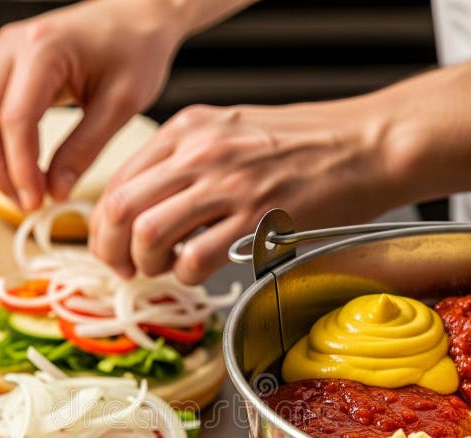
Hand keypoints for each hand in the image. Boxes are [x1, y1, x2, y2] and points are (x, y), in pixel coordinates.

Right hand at [0, 0, 181, 210]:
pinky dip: (1, 147)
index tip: (37, 203)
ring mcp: (5, 55)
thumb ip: (85, 149)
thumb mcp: (121, 105)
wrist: (138, 17)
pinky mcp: (9, 68)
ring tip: (29, 194)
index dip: (20, 169)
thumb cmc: (137, 51)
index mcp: (43, 49)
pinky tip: (26, 172)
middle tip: (29, 206)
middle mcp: (12, 46)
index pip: (15, 121)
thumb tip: (56, 192)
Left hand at [89, 99, 400, 283]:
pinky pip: (195, 258)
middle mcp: (199, 151)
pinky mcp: (256, 218)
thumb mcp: (232, 133)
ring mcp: (227, 183)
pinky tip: (200, 273)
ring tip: (165, 270)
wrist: (365, 145)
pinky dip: (187, 276)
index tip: (114, 246)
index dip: (104, 224)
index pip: (119, 181)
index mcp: (188, 129)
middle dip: (111, 250)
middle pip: (121, 207)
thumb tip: (149, 209)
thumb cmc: (305, 145)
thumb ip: (186, 163)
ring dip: (147, 264)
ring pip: (148, 233)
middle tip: (125, 269)